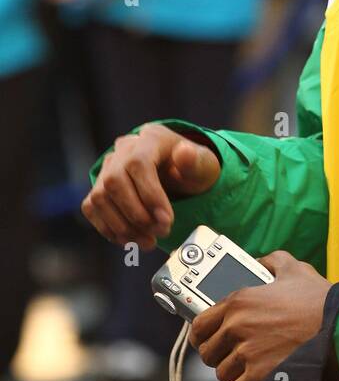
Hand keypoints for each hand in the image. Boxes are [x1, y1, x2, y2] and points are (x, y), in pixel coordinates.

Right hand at [82, 122, 221, 249]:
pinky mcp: (99, 187)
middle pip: (115, 182)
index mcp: (150, 139)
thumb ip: (196, 161)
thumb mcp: (203, 165)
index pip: (138, 164)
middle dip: (137, 215)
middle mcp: (124, 150)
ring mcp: (108, 168)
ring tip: (148, 241)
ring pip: (100, 197)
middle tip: (160, 232)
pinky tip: (129, 239)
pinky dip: (108, 228)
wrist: (179, 173)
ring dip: (123, 226)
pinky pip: (92, 208)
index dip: (150, 195)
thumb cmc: (191, 169)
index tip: (167, 220)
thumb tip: (184, 153)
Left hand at [189, 251, 328, 380]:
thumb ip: (273, 262)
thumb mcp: (296, 270)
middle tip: (237, 354)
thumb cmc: (321, 302)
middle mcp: (237, 328)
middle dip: (221, 356)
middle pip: (208, 353)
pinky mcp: (259, 378)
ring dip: (235, 375)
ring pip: (222, 374)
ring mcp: (247, 354)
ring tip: (252, 369)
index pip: (199, 324)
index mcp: (239, 301)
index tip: (209, 339)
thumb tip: (261, 263)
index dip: (203, 335)